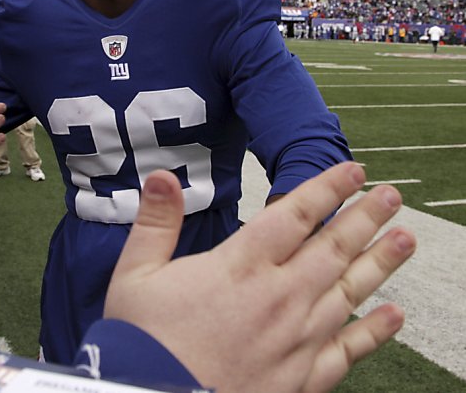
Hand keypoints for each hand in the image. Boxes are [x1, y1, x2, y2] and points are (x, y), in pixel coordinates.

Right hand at [105, 162, 414, 392]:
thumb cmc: (143, 341)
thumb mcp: (136, 273)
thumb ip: (155, 223)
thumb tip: (163, 176)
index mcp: (240, 266)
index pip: (295, 215)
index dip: (327, 188)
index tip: (352, 171)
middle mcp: (278, 297)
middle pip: (333, 247)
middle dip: (365, 217)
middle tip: (391, 196)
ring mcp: (297, 339)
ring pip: (350, 291)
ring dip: (381, 262)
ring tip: (406, 239)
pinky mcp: (303, 378)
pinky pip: (349, 349)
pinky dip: (376, 331)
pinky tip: (396, 315)